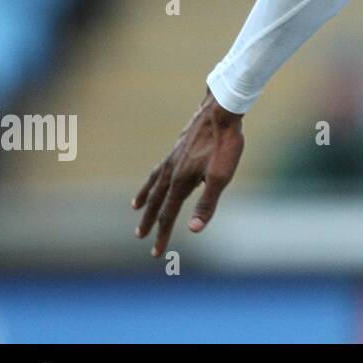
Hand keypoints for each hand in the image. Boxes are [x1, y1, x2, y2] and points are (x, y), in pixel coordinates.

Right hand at [133, 89, 244, 255]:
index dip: (163, 235)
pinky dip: (154, 176)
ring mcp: (173, 157)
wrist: (222, 109)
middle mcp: (171, 170)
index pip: (168, 214)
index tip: (156, 253)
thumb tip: (193, 230)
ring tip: (136, 207)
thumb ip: (206, 204)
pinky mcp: (178, 146)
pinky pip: (161, 167)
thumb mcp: (220, 177)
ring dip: (146, 198)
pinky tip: (159, 174)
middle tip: (139, 237)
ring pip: (155, 182)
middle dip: (149, 221)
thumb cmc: (225, 144)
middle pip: (158, 201)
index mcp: (180, 181)